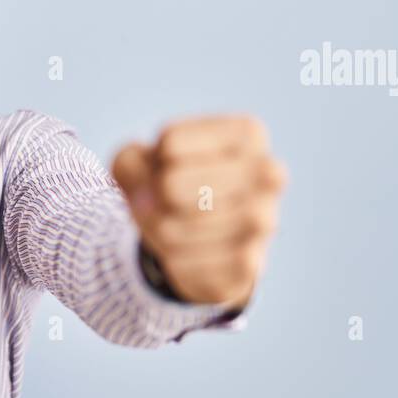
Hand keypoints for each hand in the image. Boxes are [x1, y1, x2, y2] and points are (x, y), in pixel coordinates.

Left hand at [111, 115, 286, 306]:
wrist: (202, 237)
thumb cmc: (173, 182)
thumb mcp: (142, 159)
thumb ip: (129, 163)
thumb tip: (147, 202)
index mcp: (247, 133)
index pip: (169, 142)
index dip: (152, 160)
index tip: (167, 164)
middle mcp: (268, 173)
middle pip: (170, 185)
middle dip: (149, 199)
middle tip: (157, 201)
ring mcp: (263, 220)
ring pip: (178, 228)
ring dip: (157, 230)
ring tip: (165, 227)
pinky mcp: (251, 264)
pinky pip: (191, 264)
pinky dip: (173, 260)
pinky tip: (183, 254)